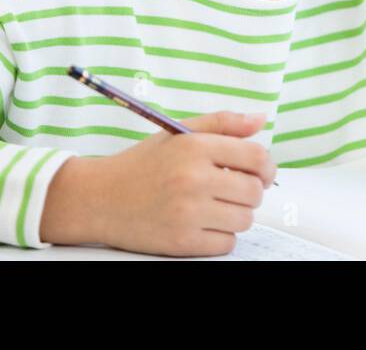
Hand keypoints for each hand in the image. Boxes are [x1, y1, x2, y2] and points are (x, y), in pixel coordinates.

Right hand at [41, 110, 276, 256]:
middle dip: (250, 192)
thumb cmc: (143, 164)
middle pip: (254, 192)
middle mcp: (193, 178)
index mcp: (195, 146)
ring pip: (244, 219)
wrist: (98, 198)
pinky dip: (220, 237)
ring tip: (215, 206)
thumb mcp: (179, 133)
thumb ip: (223, 123)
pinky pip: (226, 244)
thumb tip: (261, 120)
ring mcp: (187, 212)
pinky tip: (203, 224)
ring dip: (236, 215)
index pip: (257, 158)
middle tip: (232, 190)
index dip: (267, 167)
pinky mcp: (181, 242)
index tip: (261, 173)